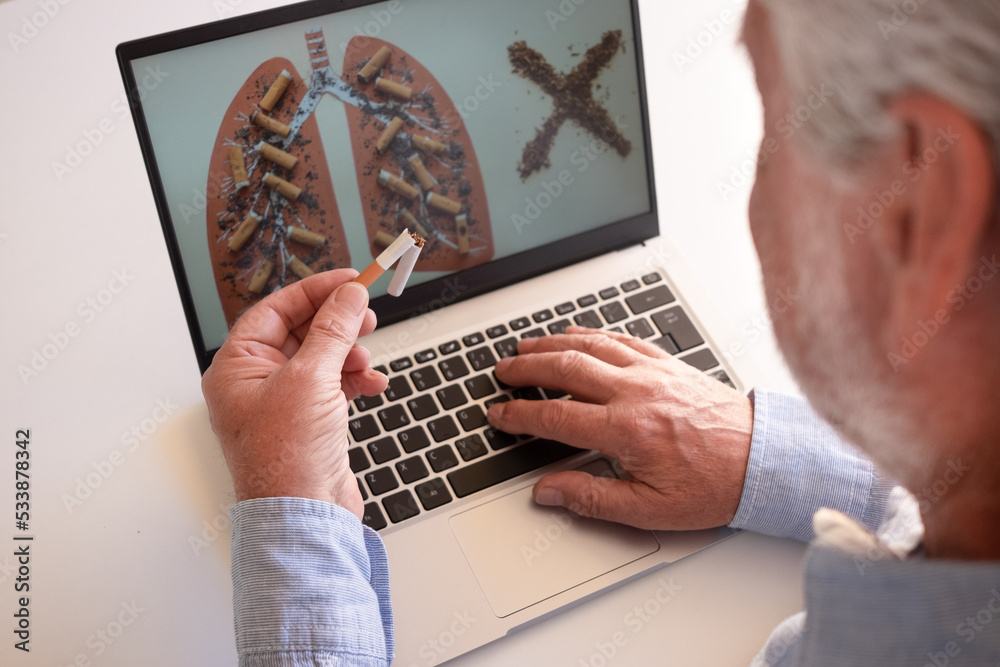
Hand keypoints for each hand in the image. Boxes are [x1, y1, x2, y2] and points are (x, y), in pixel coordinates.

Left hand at [201, 270, 387, 517]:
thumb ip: (333, 330)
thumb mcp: (311, 379)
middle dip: (337, 324)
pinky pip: (333, 385)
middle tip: (367, 314)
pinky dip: (355, 380)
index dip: (315, 292)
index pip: (275, 310)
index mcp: (237, 368)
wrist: (304, 518)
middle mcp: (255, 383)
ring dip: (350, 354)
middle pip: (300, 331)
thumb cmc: (286, 460)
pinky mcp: (308, 422)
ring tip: (367, 362)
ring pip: (321, 357)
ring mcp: (283, 404)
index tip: (350, 281)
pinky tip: (372, 385)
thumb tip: (349, 296)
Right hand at [487, 327, 752, 530]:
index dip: (519, 416)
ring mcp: (652, 372)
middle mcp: (634, 392)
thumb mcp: (649, 509)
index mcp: (625, 430)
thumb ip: (592, 498)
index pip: (555, 417)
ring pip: (590, 346)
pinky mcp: (668, 364)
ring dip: (552, 344)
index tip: (499, 415)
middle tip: (502, 371)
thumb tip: (549, 492)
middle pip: (565, 369)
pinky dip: (593, 333)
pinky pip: (622, 338)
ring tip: (526, 346)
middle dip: (526, 368)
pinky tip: (577, 333)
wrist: (762, 459)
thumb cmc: (713, 484)